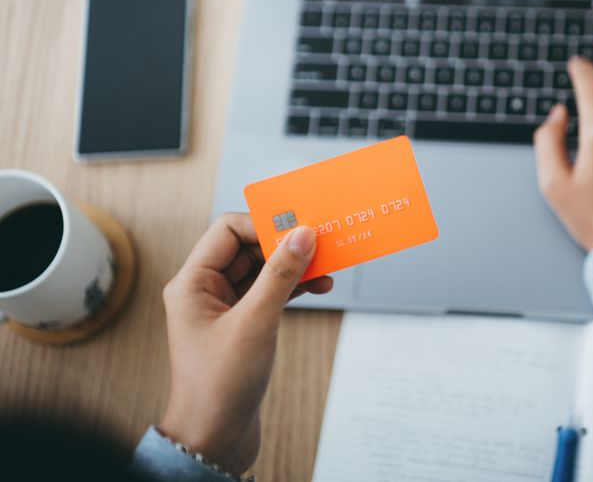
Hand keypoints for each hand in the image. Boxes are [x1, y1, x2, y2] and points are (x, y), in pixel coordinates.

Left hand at [158, 213, 332, 475]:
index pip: (229, 231)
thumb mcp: (255, 322)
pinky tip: (319, 287)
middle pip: (249, 248)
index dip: (265, 226)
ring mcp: (224, 308)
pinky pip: (270, 292)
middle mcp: (205, 291)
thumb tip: (302, 235)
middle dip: (286, 244)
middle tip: (322, 243)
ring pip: (264, 270)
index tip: (301, 229)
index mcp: (192, 283)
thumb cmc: (220, 385)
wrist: (215, 437)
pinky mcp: (243, 326)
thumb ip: (280, 275)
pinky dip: (295, 287)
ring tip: (327, 267)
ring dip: (295, 267)